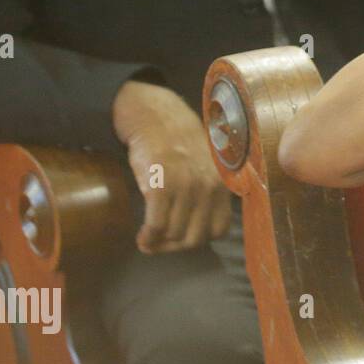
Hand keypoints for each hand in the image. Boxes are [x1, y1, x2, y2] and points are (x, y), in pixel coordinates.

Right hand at [112, 80, 232, 253]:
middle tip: (161, 245)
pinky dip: (148, 237)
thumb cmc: (177, 140)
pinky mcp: (161, 186)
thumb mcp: (206, 163)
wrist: (155, 116)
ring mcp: (186, 187)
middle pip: (195, 236)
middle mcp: (208, 187)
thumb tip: (202, 221)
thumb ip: (209, 189)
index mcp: (221, 183)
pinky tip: (142, 237)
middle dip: (176, 247)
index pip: (219, 228)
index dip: (200, 239)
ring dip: (160, 244)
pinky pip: (157, 225)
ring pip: (175, 234)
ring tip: (149, 241)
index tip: (183, 239)